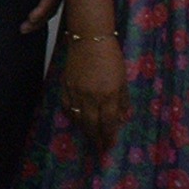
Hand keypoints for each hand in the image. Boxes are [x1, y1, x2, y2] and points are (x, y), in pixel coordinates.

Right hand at [62, 38, 128, 154]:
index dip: (109, 137)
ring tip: (89, 137)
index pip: (109, 123)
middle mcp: (92, 96)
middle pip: (92, 124)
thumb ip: (122, 100)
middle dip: (96, 139)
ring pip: (78, 118)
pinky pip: (67, 106)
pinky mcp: (66, 85)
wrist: (89, 39)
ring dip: (84, 129)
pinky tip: (76, 120)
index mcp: (109, 94)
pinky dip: (72, 116)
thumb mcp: (123, 79)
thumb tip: (121, 117)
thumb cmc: (111, 57)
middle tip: (98, 149)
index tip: (109, 146)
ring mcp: (76, 91)